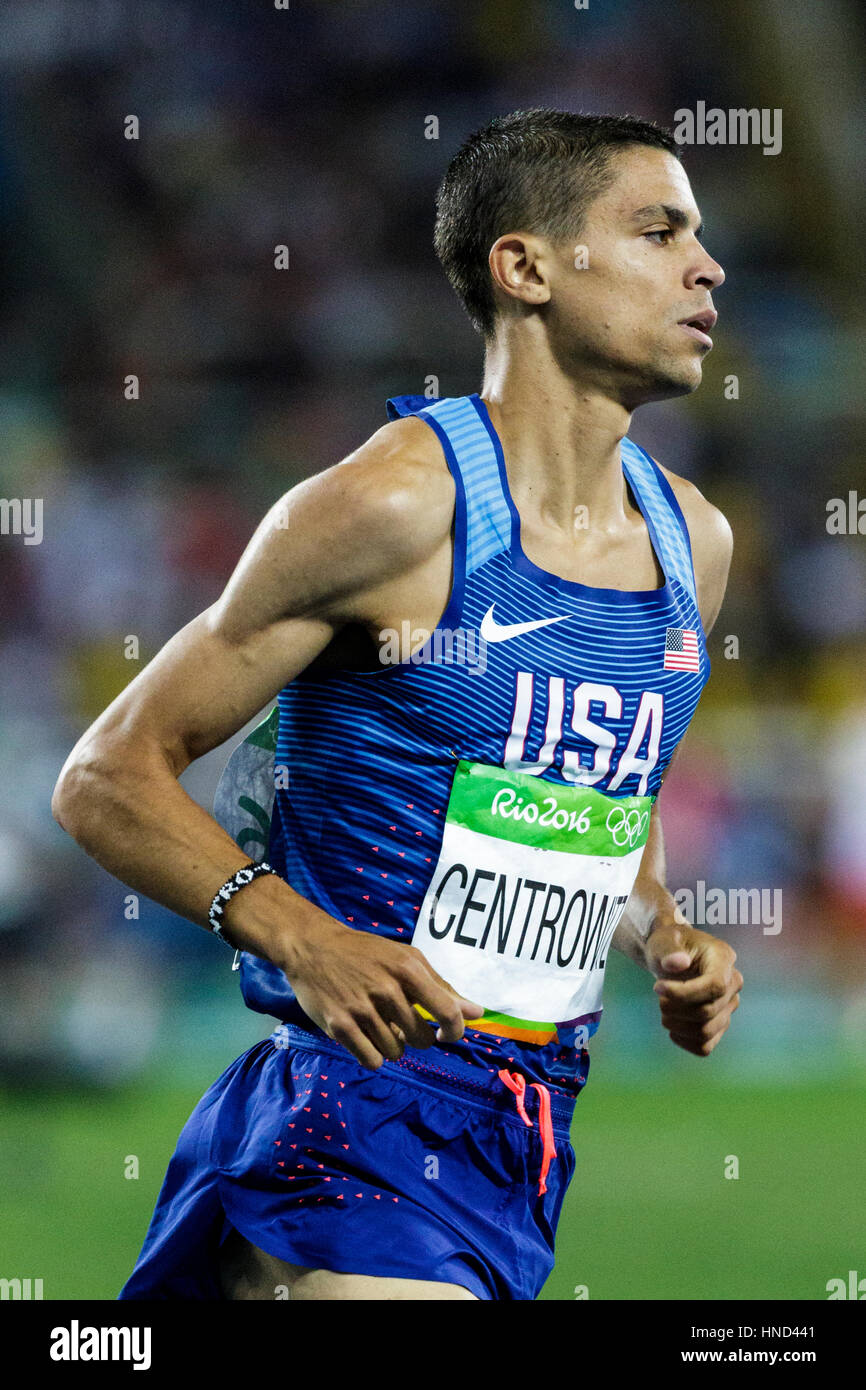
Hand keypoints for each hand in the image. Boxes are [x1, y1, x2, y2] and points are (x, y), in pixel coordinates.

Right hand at [280, 915, 482, 1070]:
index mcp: (407, 969)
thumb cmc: (366, 953)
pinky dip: (372, 1055)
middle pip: (421, 1039)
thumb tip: (476, 1013)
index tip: (446, 1034)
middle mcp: (386, 989)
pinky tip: (365, 1037)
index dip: (454, 1031)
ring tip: (378, 1025)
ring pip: (395, 1053)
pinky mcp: (339, 1026)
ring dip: (391, 1045)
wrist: (313, 946)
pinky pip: (371, 1061)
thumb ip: (441, 987)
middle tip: (400, 1022)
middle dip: (416, 1037)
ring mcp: (361, 1009)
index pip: (447, 1012)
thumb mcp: (406, 959)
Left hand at [644, 911, 741, 1056]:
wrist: (671, 957)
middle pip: (708, 1011)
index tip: (657, 987)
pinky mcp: (719, 1024)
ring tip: (664, 1009)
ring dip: (676, 1025)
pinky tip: (673, 1026)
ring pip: (705, 1032)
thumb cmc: (669, 945)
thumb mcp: (664, 940)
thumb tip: (679, 964)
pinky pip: (705, 1046)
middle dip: (674, 1008)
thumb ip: (669, 950)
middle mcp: (732, 984)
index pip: (715, 986)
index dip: (684, 993)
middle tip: (658, 997)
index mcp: (724, 958)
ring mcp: (728, 1007)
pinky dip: (684, 1041)